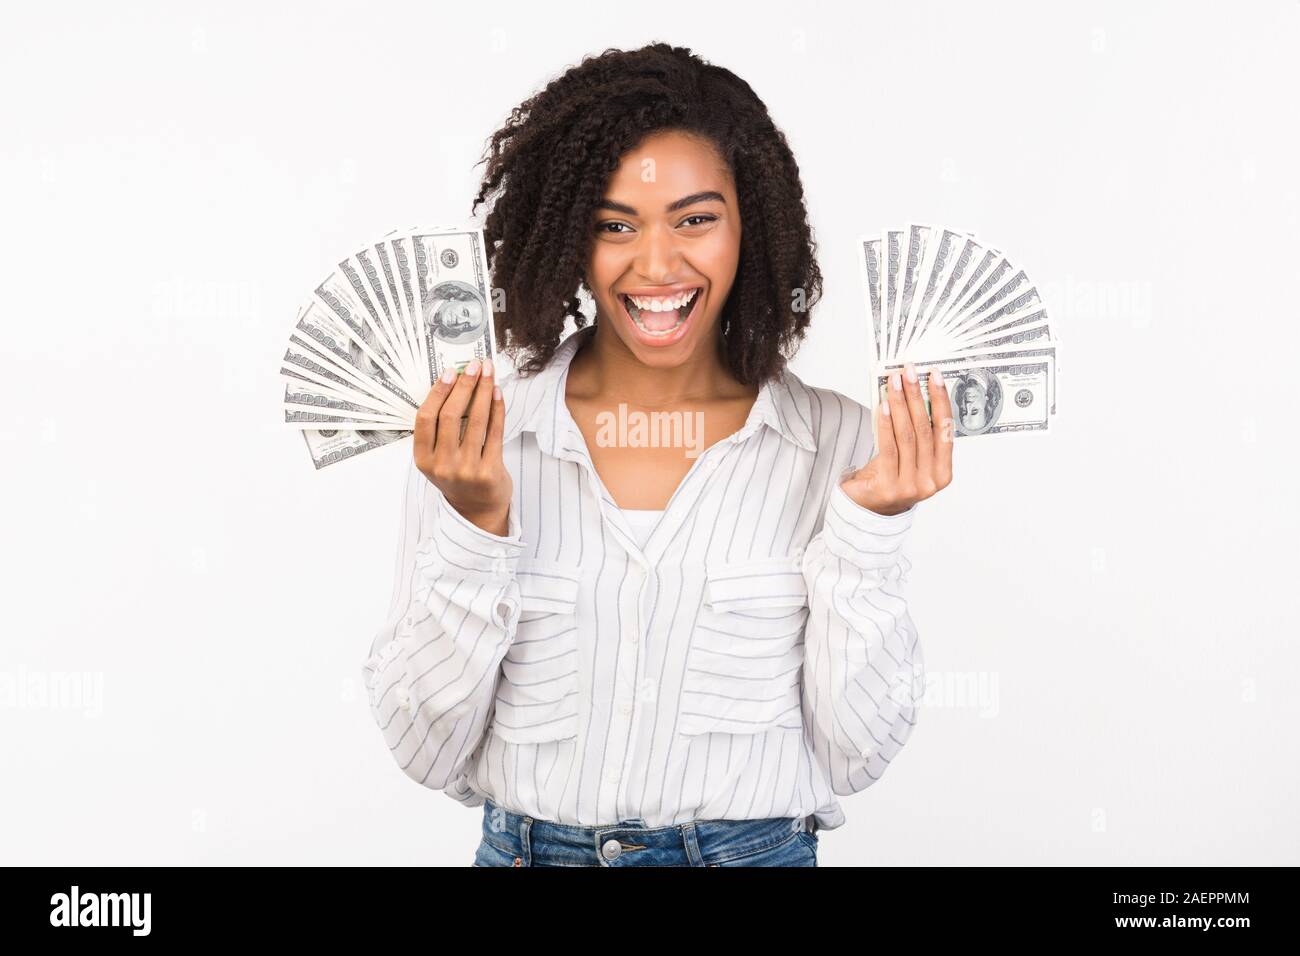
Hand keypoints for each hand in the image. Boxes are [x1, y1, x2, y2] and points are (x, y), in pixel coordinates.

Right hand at [413, 357, 512, 535]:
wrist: (477, 510)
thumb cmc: (457, 476)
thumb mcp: (438, 457)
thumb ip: (440, 429)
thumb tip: (455, 383)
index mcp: (423, 458)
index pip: (425, 418)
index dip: (438, 392)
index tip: (450, 372)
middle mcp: (442, 465)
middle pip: (450, 416)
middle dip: (464, 385)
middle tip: (474, 366)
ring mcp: (465, 470)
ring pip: (475, 421)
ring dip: (483, 391)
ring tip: (489, 373)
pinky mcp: (489, 471)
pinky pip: (494, 432)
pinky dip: (497, 409)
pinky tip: (498, 393)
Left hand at [843, 361, 954, 516]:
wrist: (867, 507)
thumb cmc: (890, 476)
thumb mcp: (911, 458)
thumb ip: (918, 434)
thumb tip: (914, 392)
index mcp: (943, 473)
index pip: (945, 430)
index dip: (941, 400)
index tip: (935, 376)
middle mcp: (930, 482)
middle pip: (925, 430)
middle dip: (917, 396)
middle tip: (910, 372)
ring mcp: (910, 486)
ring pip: (908, 436)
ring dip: (901, 404)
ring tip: (894, 382)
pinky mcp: (889, 487)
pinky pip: (889, 448)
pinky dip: (886, 423)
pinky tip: (884, 405)